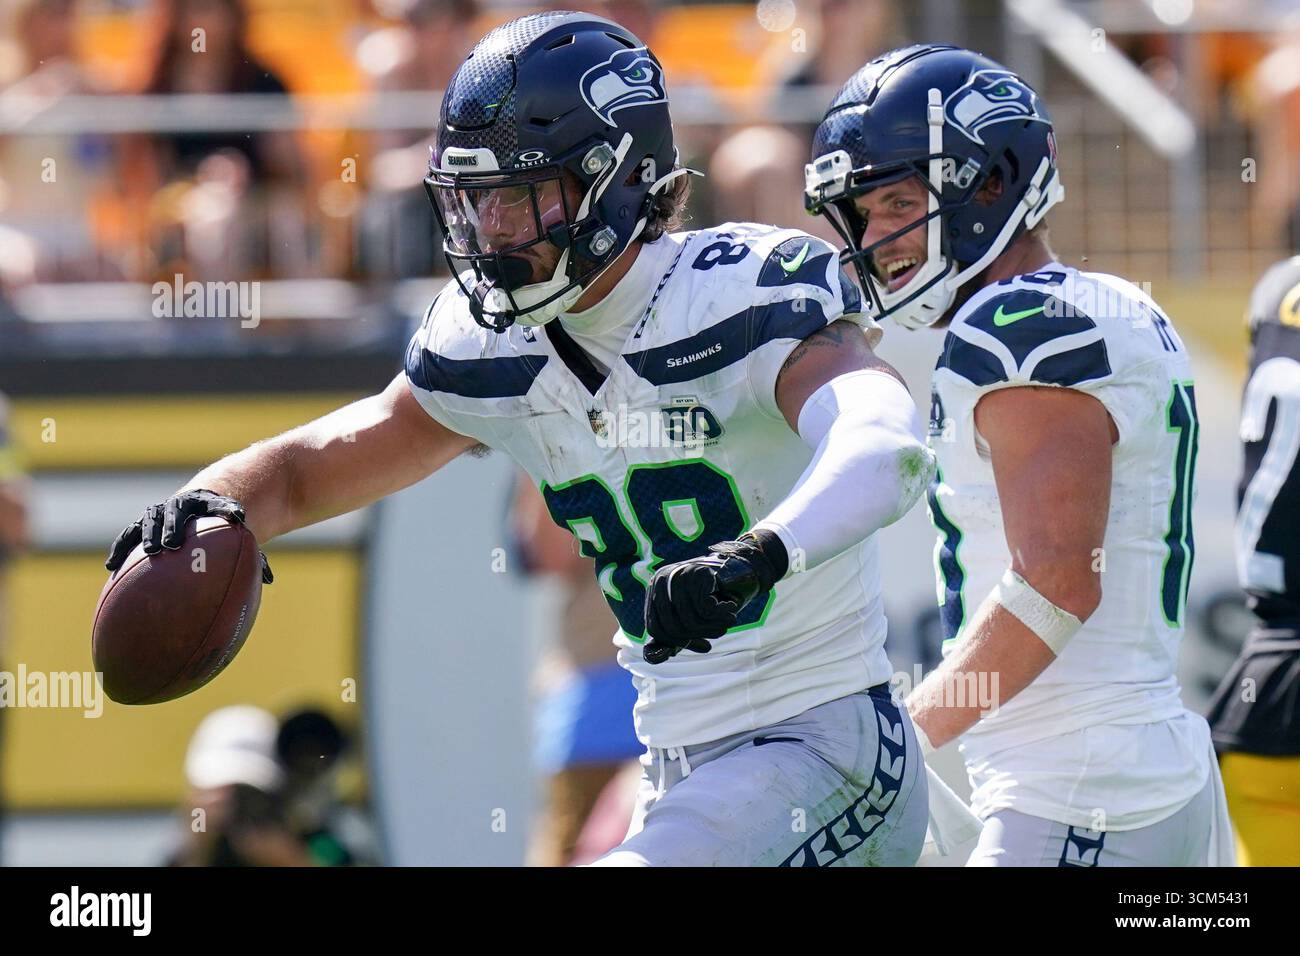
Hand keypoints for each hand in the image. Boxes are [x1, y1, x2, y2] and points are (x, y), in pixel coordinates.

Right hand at [105, 489, 272, 582]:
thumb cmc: (220, 525)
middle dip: (172, 527)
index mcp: (207, 503)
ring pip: (149, 520)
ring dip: (146, 535)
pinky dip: (121, 548)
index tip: (233, 518)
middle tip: (171, 545)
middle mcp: (180, 505)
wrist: (196, 505)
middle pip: (174, 512)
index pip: (217, 504)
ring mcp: (159, 513)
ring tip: (148, 553)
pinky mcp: (143, 525)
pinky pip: (129, 536)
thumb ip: (253, 553)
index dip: (225, 509)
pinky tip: (111, 567)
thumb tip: (268, 579)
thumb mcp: (235, 535)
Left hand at [642, 530, 786, 663]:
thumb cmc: (716, 599)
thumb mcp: (691, 620)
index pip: (655, 628)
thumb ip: (671, 640)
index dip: (678, 644)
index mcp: (654, 589)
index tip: (704, 647)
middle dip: (699, 636)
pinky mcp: (698, 572)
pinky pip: (706, 609)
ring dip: (714, 627)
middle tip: (721, 631)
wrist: (744, 572)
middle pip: (671, 626)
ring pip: (690, 620)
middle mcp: (662, 579)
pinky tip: (730, 606)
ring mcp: (679, 573)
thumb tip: (650, 659)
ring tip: (728, 620)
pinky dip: (722, 614)